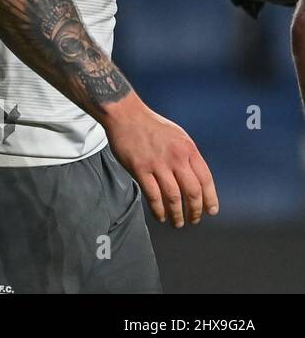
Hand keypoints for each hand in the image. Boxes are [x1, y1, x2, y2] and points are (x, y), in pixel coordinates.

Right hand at [104, 97, 218, 227]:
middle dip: (195, 210)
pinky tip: (160, 216)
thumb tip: (195, 178)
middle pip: (192, 191)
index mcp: (188, 149)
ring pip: (173, 197)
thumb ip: (188, 156)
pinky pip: (153, 195)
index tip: (210, 211)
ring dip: (177, 214)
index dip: (210, 198)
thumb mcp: (179, 136)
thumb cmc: (152, 125)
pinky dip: (158, 209)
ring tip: (177, 223)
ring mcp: (157, 164)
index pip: (205, 179)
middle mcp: (176, 158)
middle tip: (194, 220)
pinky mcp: (140, 169)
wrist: (126, 114)